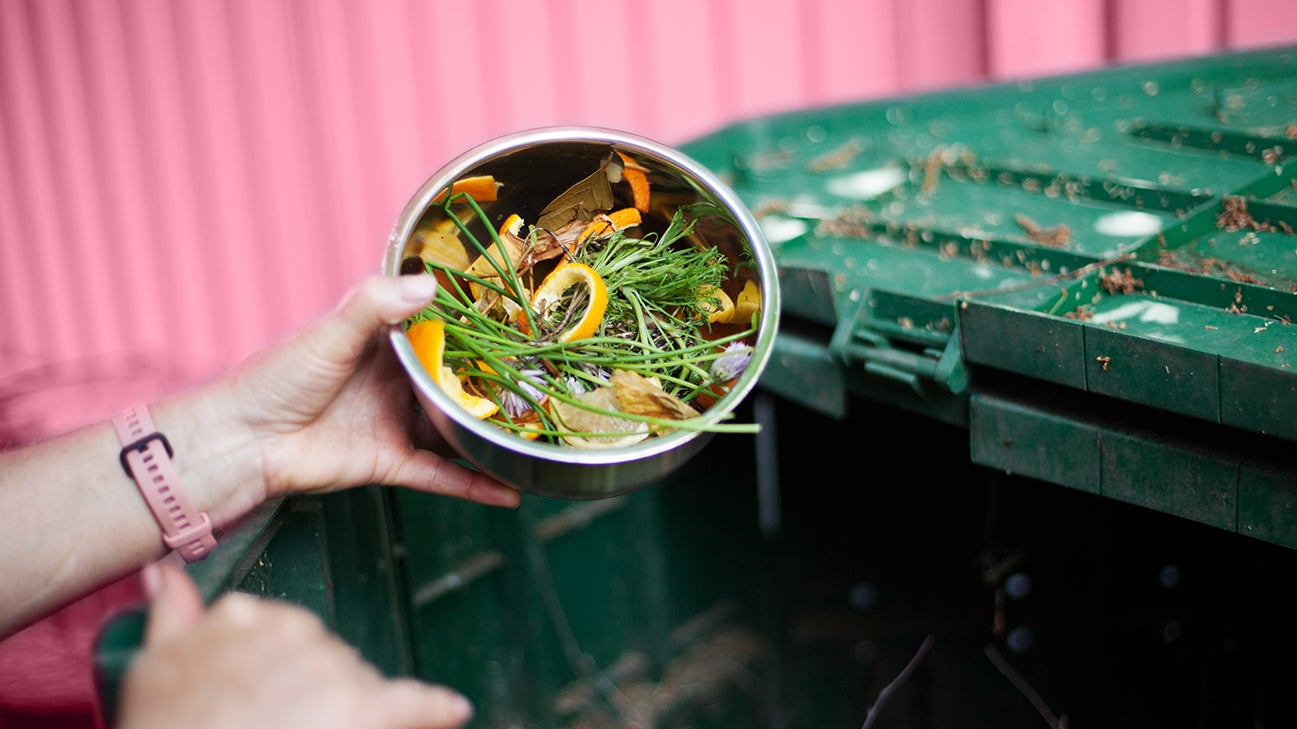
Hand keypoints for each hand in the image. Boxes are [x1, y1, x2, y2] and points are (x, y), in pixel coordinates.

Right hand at [119, 560, 473, 728]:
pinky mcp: (368, 708)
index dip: (277, 675)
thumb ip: (171, 617)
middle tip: (281, 724)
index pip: (281, 634)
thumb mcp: (153, 669)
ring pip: (359, 684)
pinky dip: (433, 709)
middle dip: (312, 695)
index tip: (263, 699)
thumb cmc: (172, 726)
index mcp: (245, 615)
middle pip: (325, 660)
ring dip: (347, 712)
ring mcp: (334, 668)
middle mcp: (296, 631)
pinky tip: (450, 710)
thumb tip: (162, 575)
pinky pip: (414, 703)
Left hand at [168, 273, 518, 523]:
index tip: (522, 316)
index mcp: (384, 341)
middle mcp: (397, 381)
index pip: (440, 327)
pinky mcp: (392, 462)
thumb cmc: (277, 377)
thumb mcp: (329, 332)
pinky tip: (511, 490)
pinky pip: (442, 474)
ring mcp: (397, 422)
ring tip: (540, 434)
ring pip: (457, 427)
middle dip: (498, 381)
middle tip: (547, 378)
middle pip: (458, 379)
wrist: (242, 442)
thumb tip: (428, 284)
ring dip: (493, 433)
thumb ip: (376, 306)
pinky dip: (475, 485)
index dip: (477, 322)